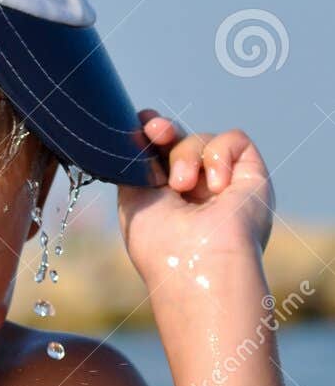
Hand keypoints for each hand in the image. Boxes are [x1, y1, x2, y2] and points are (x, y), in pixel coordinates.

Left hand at [118, 112, 273, 286]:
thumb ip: (134, 165)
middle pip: (180, 142)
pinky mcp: (251, 176)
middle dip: (165, 131)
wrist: (198, 263)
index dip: (152, 134)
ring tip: (182, 186)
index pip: (160, 156)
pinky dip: (219, 156)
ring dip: (186, 156)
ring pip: (202, 140)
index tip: (142, 123)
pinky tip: (216, 187)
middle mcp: (196, 192)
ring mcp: (224, 184)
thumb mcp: (133, 200)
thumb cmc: (160, 244)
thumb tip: (136, 132)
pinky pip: (234, 140)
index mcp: (167, 200)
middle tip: (157, 131)